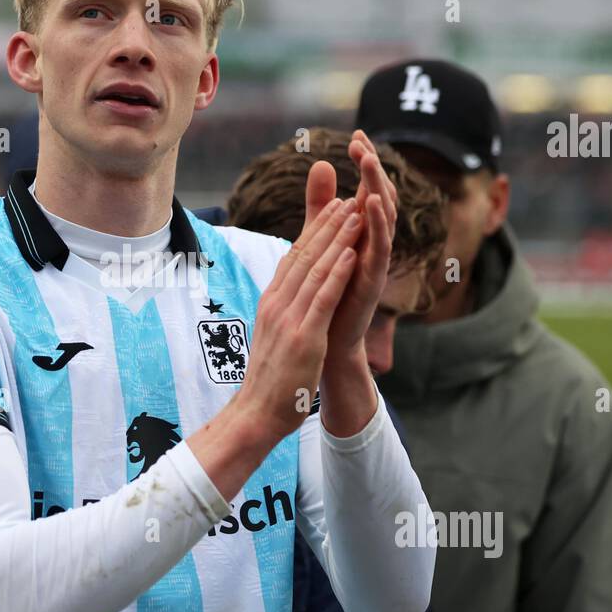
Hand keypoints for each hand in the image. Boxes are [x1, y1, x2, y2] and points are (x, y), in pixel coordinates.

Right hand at [234, 188, 363, 439]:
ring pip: (315, 269)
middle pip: (304, 255)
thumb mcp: (276, 336)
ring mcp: (289, 319)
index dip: (314, 231)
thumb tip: (292, 295)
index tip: (331, 209)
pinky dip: (338, 273)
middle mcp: (277, 304)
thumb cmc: (270, 379)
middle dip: (327, 225)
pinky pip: (323, 298)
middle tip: (347, 199)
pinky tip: (352, 253)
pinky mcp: (303, 336)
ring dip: (337, 239)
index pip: (293, 257)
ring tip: (355, 214)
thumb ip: (286, 311)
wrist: (256, 412)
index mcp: (271, 302)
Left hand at [321, 129, 397, 359]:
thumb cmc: (327, 290)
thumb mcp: (320, 238)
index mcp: (361, 230)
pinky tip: (373, 204)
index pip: (368, 187)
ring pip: (384, 217)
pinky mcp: (374, 278)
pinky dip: (379, 224)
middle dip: (373, 167)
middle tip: (360, 142)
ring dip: (377, 187)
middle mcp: (373, 241)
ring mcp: (376, 259)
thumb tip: (322, 163)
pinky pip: (381, 247)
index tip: (356, 132)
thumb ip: (321, 205)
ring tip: (368, 162)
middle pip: (381, 195)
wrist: (328, 339)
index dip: (366, 161)